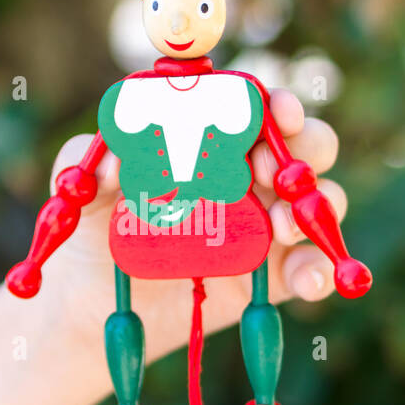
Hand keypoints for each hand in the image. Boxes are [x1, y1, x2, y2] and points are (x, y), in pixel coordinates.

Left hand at [39, 89, 352, 361]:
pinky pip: (310, 268)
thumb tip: (114, 163)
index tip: (275, 110)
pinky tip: (311, 278)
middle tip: (265, 170)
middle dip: (302, 148)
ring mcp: (267, 223)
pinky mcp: (272, 275)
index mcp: (214, 137)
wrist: (94, 302)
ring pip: (319, 201)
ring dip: (312, 206)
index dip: (274, 102)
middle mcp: (250, 173)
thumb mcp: (82, 187)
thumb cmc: (95, 226)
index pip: (257, 107)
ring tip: (282, 227)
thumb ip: (88, 162)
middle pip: (304, 144)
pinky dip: (321, 270)